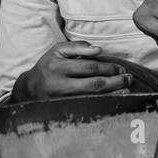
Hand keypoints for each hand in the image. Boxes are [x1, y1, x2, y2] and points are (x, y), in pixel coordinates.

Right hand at [16, 41, 131, 100]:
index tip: (121, 68)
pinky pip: (88, 108)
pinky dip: (103, 105)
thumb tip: (98, 50)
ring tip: (126, 90)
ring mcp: (62, 101)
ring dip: (113, 95)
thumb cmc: (47, 66)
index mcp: (58, 66)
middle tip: (128, 79)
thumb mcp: (57, 51)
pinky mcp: (65, 111)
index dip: (108, 68)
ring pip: (93, 99)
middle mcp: (59, 85)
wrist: (29, 90)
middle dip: (115, 82)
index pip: (89, 67)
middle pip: (94, 85)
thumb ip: (77, 47)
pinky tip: (114, 102)